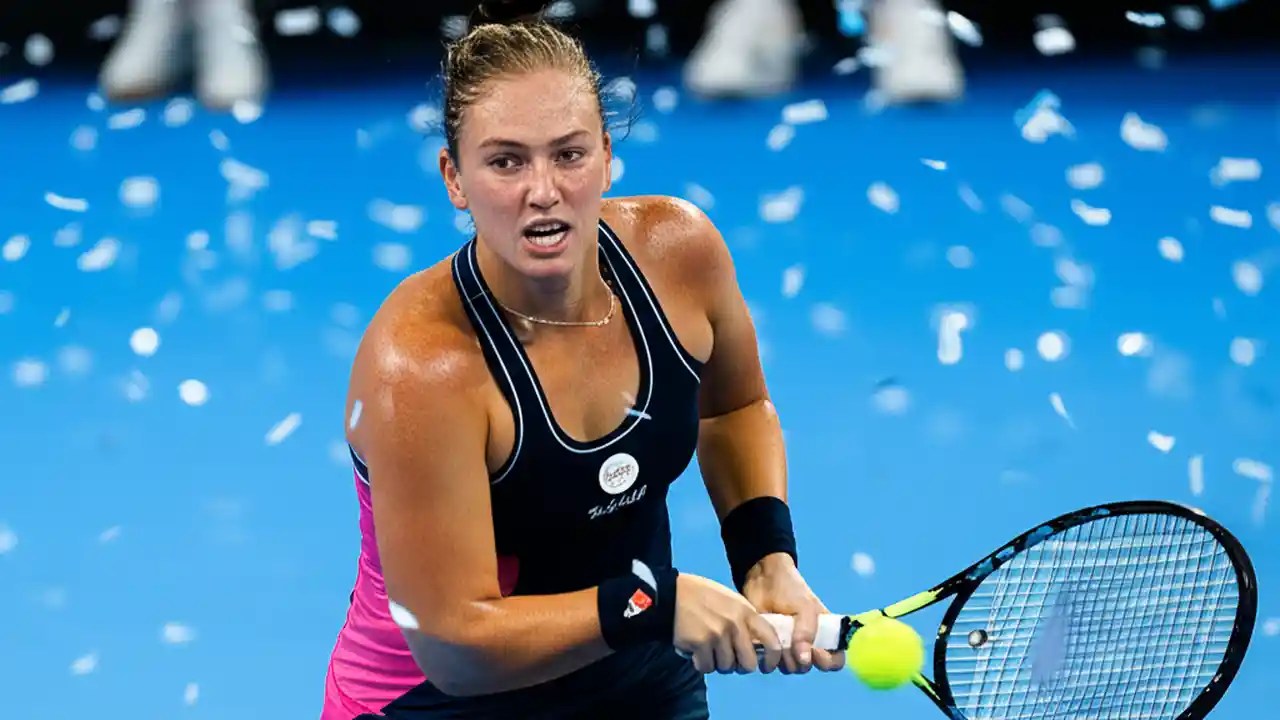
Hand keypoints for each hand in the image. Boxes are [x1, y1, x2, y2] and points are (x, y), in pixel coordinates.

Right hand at [673, 573, 783, 675]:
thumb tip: (756, 646)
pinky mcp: (700, 644)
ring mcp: (718, 634)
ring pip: (726, 667)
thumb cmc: (701, 597)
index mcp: (746, 611)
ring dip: (716, 663)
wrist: (670, 594)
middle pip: (748, 664)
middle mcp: (735, 624)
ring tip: (707, 649)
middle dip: (738, 666)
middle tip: (728, 660)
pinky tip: (695, 651)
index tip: (765, 667)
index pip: (771, 640)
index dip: (772, 658)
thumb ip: (744, 619)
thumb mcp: (730, 600)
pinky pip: (706, 667)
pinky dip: (700, 663)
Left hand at [741, 553, 845, 674]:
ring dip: (784, 657)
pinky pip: (771, 663)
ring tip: (779, 636)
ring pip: (789, 667)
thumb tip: (805, 659)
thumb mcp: (806, 607)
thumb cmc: (790, 589)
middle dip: (801, 658)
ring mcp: (787, 648)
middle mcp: (806, 645)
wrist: (762, 578)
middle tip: (793, 641)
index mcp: (823, 634)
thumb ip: (808, 632)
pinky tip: (767, 639)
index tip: (818, 653)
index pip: (835, 660)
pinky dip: (769, 655)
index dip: (829, 661)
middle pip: (808, 667)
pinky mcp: (769, 648)